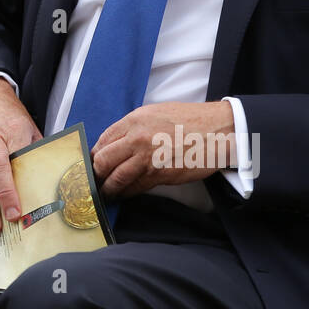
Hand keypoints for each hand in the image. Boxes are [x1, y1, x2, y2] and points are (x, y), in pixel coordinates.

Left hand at [91, 101, 236, 198]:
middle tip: (93, 180)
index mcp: (134, 120)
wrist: (217, 131)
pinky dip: (127, 193)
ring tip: (104, 193)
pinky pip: (136, 187)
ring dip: (108, 188)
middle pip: (102, 160)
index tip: (92, 163)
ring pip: (116, 178)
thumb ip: (133, 127)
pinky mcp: (159, 175)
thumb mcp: (154, 114)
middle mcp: (136, 138)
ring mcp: (147, 158)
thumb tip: (116, 144)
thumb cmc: (188, 121)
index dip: (94, 154)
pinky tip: (123, 194)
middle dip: (95, 173)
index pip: (103, 140)